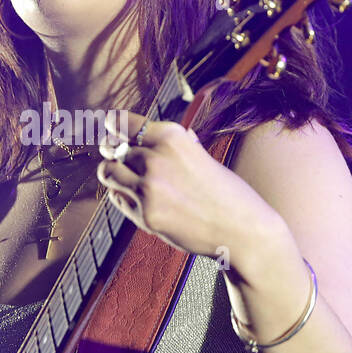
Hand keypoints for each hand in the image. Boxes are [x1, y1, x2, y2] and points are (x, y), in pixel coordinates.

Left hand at [96, 110, 287, 268]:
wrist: (243, 231)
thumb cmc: (225, 193)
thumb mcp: (200, 156)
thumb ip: (171, 147)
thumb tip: (143, 136)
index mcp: (173, 137)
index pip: (122, 122)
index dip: (112, 126)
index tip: (108, 130)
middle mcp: (157, 157)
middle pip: (113, 148)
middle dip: (115, 154)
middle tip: (121, 161)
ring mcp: (148, 187)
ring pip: (108, 172)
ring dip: (113, 174)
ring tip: (125, 180)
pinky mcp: (145, 214)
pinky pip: (118, 198)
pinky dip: (123, 197)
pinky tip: (142, 201)